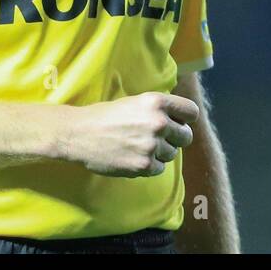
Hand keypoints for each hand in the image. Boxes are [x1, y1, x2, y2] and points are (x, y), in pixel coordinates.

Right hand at [62, 91, 198, 176]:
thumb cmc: (104, 116)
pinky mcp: (144, 164)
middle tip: (158, 138)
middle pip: (186, 136)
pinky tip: (134, 156)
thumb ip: (157, 109)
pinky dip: (150, 165)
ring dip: (160, 152)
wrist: (79, 134)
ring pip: (172, 153)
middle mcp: (158, 122)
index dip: (185, 119)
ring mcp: (152, 145)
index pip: (191, 112)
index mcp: (156, 102)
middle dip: (175, 138)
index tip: (178, 123)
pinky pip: (160, 168)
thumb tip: (179, 120)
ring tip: (140, 146)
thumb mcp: (134, 101)